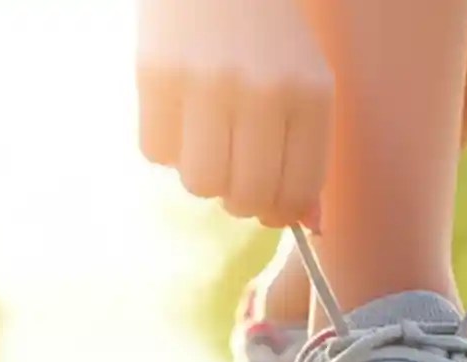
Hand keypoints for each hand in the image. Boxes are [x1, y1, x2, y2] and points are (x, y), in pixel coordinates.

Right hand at [136, 0, 331, 227]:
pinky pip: (156, 153)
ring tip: (206, 141)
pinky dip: (166, 146)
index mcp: (311, 92)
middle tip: (235, 175)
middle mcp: (263, 90)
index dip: (282, 211)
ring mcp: (206, 83)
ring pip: (199, 183)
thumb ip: (308, 150)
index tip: (271, 208)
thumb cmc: (265, 32)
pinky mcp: (155, 76)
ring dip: (201, 174)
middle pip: (247, 196)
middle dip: (240, 201)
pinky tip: (178, 114)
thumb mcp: (304, 80)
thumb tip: (308, 224)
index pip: (299, 189)